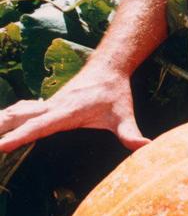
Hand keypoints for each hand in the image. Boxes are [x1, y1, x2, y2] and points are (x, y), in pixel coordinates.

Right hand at [0, 65, 149, 152]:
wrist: (108, 67)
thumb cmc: (114, 93)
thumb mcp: (124, 115)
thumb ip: (131, 134)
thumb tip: (145, 148)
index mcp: (67, 112)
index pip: (40, 126)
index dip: (21, 136)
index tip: (2, 145)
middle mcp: (52, 107)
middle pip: (20, 118)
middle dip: (1, 129)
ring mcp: (47, 104)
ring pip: (18, 112)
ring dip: (1, 121)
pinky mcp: (47, 104)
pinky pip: (22, 110)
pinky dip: (8, 117)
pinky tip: (0, 122)